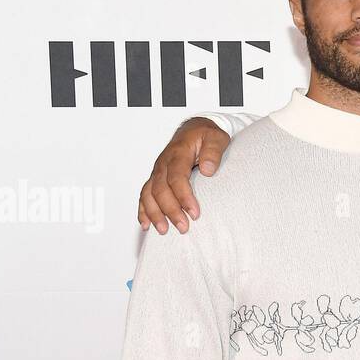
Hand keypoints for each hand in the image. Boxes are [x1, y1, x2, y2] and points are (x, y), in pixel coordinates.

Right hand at [137, 118, 231, 234]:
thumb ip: (213, 151)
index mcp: (178, 154)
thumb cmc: (206, 135)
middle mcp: (163, 163)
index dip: (184, 197)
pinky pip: (144, 194)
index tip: (195, 213)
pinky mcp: (156, 178)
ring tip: (164, 230)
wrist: (195, 129)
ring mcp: (157, 171)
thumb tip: (207, 169)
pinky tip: (146, 224)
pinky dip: (144, 210)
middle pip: (161, 189)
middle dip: (171, 210)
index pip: (177, 178)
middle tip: (184, 228)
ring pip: (149, 194)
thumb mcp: (216, 138)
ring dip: (155, 213)